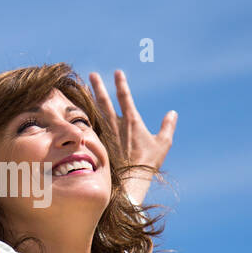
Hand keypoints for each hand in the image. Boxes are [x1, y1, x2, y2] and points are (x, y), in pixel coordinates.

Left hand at [89, 69, 176, 204]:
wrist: (130, 181)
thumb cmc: (148, 162)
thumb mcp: (163, 144)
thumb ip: (168, 127)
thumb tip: (173, 113)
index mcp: (131, 120)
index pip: (124, 96)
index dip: (121, 83)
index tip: (117, 72)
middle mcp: (116, 124)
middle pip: (104, 100)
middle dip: (98, 86)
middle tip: (91, 75)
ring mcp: (105, 134)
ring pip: (95, 112)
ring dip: (89, 100)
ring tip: (82, 89)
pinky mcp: (99, 143)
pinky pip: (91, 127)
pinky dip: (85, 118)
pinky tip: (78, 114)